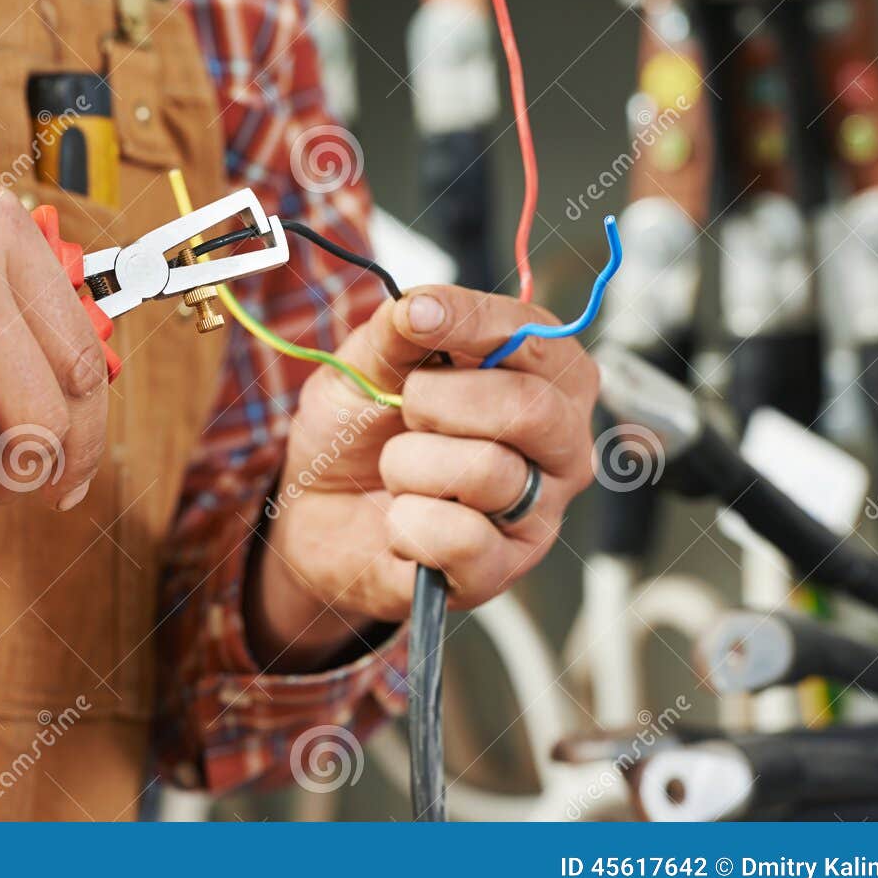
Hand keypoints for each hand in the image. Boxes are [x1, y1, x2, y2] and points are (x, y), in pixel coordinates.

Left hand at [248, 286, 598, 667]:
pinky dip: (408, 524)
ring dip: (410, 465)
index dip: (472, 320)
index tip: (415, 314)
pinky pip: (463, 539)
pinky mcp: (501, 570)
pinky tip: (400, 520)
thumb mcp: (364, 365)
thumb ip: (396, 331)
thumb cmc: (361, 430)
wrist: (318, 511)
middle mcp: (560, 443)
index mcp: (541, 376)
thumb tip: (419, 306)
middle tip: (404, 409)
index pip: (534, 336)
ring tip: (398, 471)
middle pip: (530, 409)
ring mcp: (538, 512)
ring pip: (488, 473)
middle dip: (440, 401)